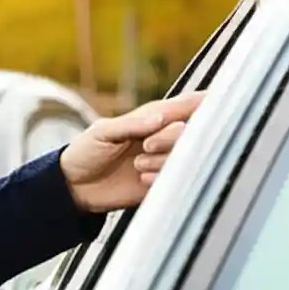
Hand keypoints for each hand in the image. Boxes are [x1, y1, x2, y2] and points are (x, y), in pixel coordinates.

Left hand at [59, 92, 204, 213]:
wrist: (75, 187)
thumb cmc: (86, 151)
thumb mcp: (103, 132)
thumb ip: (131, 124)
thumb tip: (160, 117)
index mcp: (152, 117)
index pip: (188, 105)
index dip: (206, 102)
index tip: (214, 104)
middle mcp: (163, 137)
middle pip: (191, 131)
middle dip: (171, 138)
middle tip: (146, 146)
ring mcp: (163, 160)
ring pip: (186, 157)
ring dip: (163, 161)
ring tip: (137, 165)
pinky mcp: (161, 182)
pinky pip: (175, 179)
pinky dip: (161, 178)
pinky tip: (142, 180)